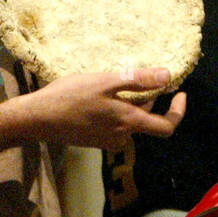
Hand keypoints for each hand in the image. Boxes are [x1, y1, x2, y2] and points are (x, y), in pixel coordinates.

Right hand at [14, 68, 185, 151]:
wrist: (37, 119)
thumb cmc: (70, 96)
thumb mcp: (105, 82)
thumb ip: (138, 80)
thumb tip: (168, 76)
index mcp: (128, 122)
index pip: (166, 126)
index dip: (178, 111)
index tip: (180, 94)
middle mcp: (121, 136)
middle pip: (146, 121)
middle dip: (150, 100)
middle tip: (144, 78)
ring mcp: (106, 140)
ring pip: (129, 122)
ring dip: (131, 104)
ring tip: (117, 82)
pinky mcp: (93, 140)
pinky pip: (114, 125)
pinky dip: (116, 110)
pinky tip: (100, 95)